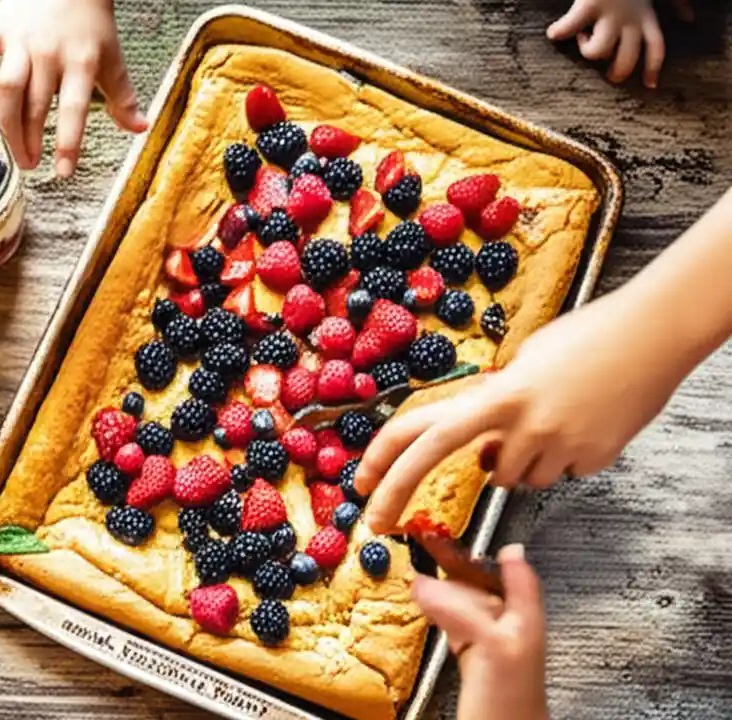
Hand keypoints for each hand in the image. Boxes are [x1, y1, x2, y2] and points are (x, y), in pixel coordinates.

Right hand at [0, 0, 148, 176]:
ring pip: (7, 88)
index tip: (63, 172)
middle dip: (30, 141)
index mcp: (82, 61)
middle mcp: (49, 52)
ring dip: (7, 123)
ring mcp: (20, 39)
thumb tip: (140, 128)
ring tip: (12, 147)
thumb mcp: (112, 57)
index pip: (74, 110)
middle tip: (30, 165)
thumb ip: (123, 96)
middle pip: (35, 106)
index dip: (68, 143)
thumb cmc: (90, 22)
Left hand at [354, 291, 679, 532]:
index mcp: (493, 393)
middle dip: (399, 494)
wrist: (652, 334)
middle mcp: (516, 423)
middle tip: (375, 524)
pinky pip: (559, 473)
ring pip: (513, 478)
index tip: (361, 487)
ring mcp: (554, 446)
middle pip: (441, 463)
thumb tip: (480, 449)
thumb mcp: (522, 364)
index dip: (385, 460)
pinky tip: (582, 424)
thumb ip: (491, 407)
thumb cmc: (584, 338)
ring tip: (549, 420)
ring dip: (518, 461)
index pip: (424, 433)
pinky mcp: (589, 460)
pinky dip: (562, 458)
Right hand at [414, 544, 547, 719]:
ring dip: (444, 586)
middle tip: (429, 542)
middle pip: (485, 585)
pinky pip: (455, 629)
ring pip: (468, 605)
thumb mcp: (493, 647)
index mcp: (524, 621)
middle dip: (458, 562)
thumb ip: (461, 611)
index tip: (467, 526)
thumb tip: (425, 583)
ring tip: (421, 569)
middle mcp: (511, 631)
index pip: (515, 572)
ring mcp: (492, 650)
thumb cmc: (510, 707)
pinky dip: (438, 612)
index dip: (495, 548)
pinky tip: (427, 609)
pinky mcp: (474, 668)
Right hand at [546, 0, 687, 87]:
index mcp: (646, 15)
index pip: (656, 48)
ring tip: (582, 38)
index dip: (652, 69)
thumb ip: (675, 2)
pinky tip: (554, 31)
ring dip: (587, 50)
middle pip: (626, 60)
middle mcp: (630, 19)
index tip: (649, 86)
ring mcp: (608, 14)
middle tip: (604, 70)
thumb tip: (689, 18)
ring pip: (599, 52)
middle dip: (614, 72)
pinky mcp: (587, 6)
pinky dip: (558, 32)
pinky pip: (568, 29)